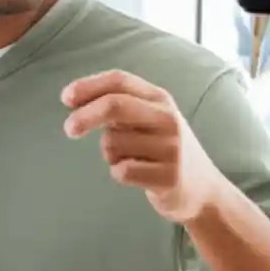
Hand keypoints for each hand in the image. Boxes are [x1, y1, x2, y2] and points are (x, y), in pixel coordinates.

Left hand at [61, 70, 229, 223]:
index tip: (66, 97)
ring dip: (110, 154)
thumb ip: (120, 107)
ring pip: (113, 143)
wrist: (203, 190)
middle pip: (115, 106)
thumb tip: (74, 101)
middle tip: (69, 129)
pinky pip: (122, 171)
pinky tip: (137, 175)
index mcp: (160, 99)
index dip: (89, 86)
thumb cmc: (163, 150)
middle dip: (85, 116)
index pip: (120, 81)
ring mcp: (171, 148)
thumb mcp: (150, 119)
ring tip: (131, 159)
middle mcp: (168, 119)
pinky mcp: (168, 176)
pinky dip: (119, 173)